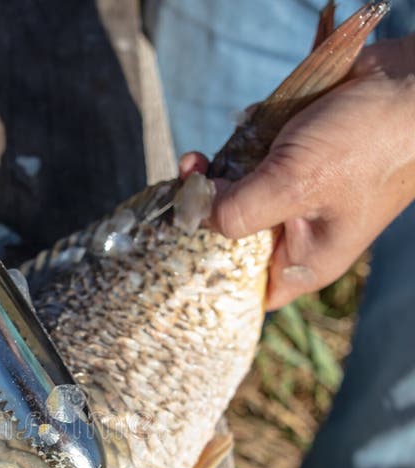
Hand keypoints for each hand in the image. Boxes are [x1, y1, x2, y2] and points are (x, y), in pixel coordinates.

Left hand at [181, 35, 414, 310]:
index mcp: (303, 262)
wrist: (412, 82)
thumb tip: (190, 214)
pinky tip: (228, 138)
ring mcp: (292, 198)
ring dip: (212, 178)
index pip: (241, 290)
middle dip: (202, 215)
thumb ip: (237, 211)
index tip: (171, 249)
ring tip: (195, 160)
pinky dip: (234, 152)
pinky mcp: (291, 163)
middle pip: (228, 241)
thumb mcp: (294, 185)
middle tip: (183, 186)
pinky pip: (248, 166)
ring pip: (234, 200)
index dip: (205, 276)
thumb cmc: (367, 144)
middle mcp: (294, 236)